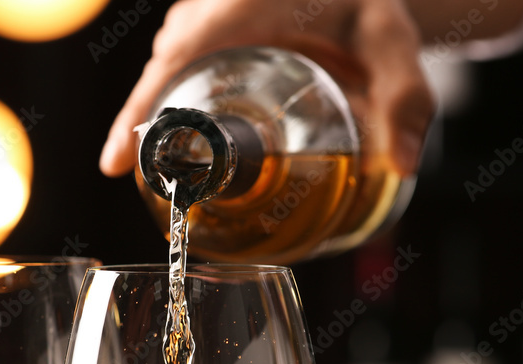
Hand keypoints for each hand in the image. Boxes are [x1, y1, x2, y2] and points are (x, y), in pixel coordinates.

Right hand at [99, 0, 434, 177]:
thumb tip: (403, 163)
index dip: (141, 111)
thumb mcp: (392, 40)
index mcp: (245, 2)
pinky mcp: (207, 25)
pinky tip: (187, 139)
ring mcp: (205, 12)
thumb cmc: (368, 0)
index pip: (178, 57)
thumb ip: (406, 96)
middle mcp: (213, 4)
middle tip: (169, 185)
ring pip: (167, 67)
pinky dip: (172, 100)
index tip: (116, 164)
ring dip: (163, 115)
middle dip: (153, 126)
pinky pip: (178, 64)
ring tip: (177, 168)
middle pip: (165, 69)